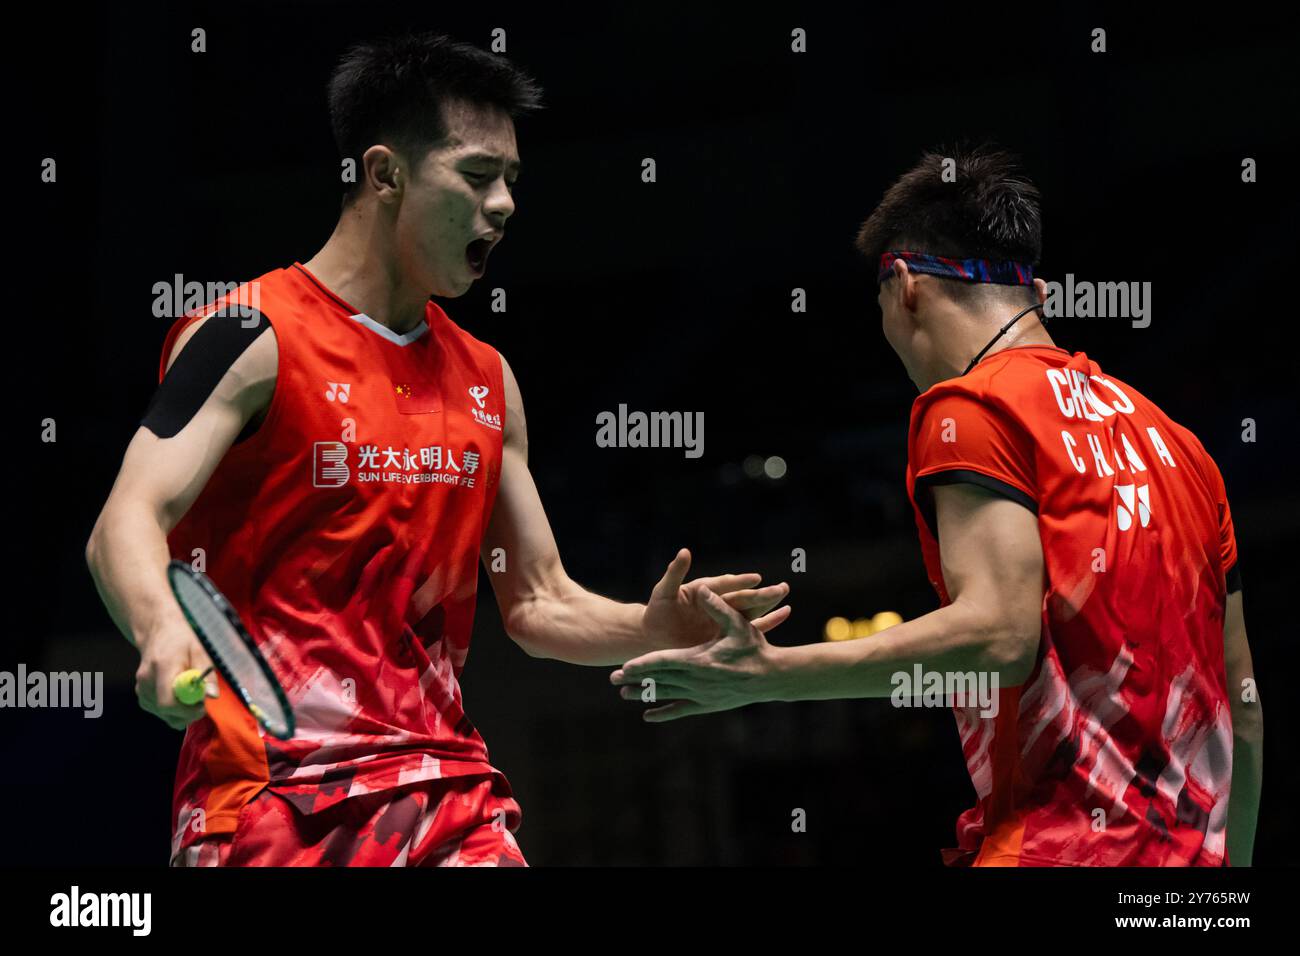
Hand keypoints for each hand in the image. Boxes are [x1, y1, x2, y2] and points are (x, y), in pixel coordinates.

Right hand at [134, 619, 217, 730]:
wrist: (158, 631)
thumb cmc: (181, 640)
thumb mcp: (200, 651)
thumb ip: (206, 675)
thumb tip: (212, 695)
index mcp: (161, 667)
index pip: (167, 702)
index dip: (187, 710)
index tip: (202, 705)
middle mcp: (146, 681)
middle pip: (165, 712)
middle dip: (187, 713)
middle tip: (201, 702)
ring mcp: (141, 689)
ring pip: (163, 715)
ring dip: (181, 711)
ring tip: (191, 693)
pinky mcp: (141, 695)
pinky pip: (159, 711)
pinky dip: (172, 709)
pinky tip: (179, 694)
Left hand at [615, 584, 789, 721]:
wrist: (773, 677)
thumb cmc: (755, 647)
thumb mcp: (738, 624)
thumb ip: (717, 606)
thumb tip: (702, 587)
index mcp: (700, 660)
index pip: (664, 663)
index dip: (643, 665)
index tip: (624, 667)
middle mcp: (697, 680)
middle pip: (660, 680)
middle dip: (635, 679)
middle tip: (613, 678)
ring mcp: (702, 695)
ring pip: (667, 695)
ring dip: (645, 694)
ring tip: (623, 693)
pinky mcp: (708, 705)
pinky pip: (681, 710)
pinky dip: (664, 712)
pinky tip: (648, 715)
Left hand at [641, 548, 787, 650]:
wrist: (655, 636)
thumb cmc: (657, 612)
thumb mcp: (663, 592)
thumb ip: (675, 573)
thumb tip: (684, 551)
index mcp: (704, 591)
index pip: (725, 585)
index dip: (739, 582)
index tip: (756, 578)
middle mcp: (717, 603)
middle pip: (743, 597)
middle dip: (762, 593)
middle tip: (782, 587)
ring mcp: (723, 620)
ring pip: (751, 610)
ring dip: (769, 602)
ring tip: (785, 592)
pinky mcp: (726, 636)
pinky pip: (750, 628)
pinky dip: (768, 621)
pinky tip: (785, 613)